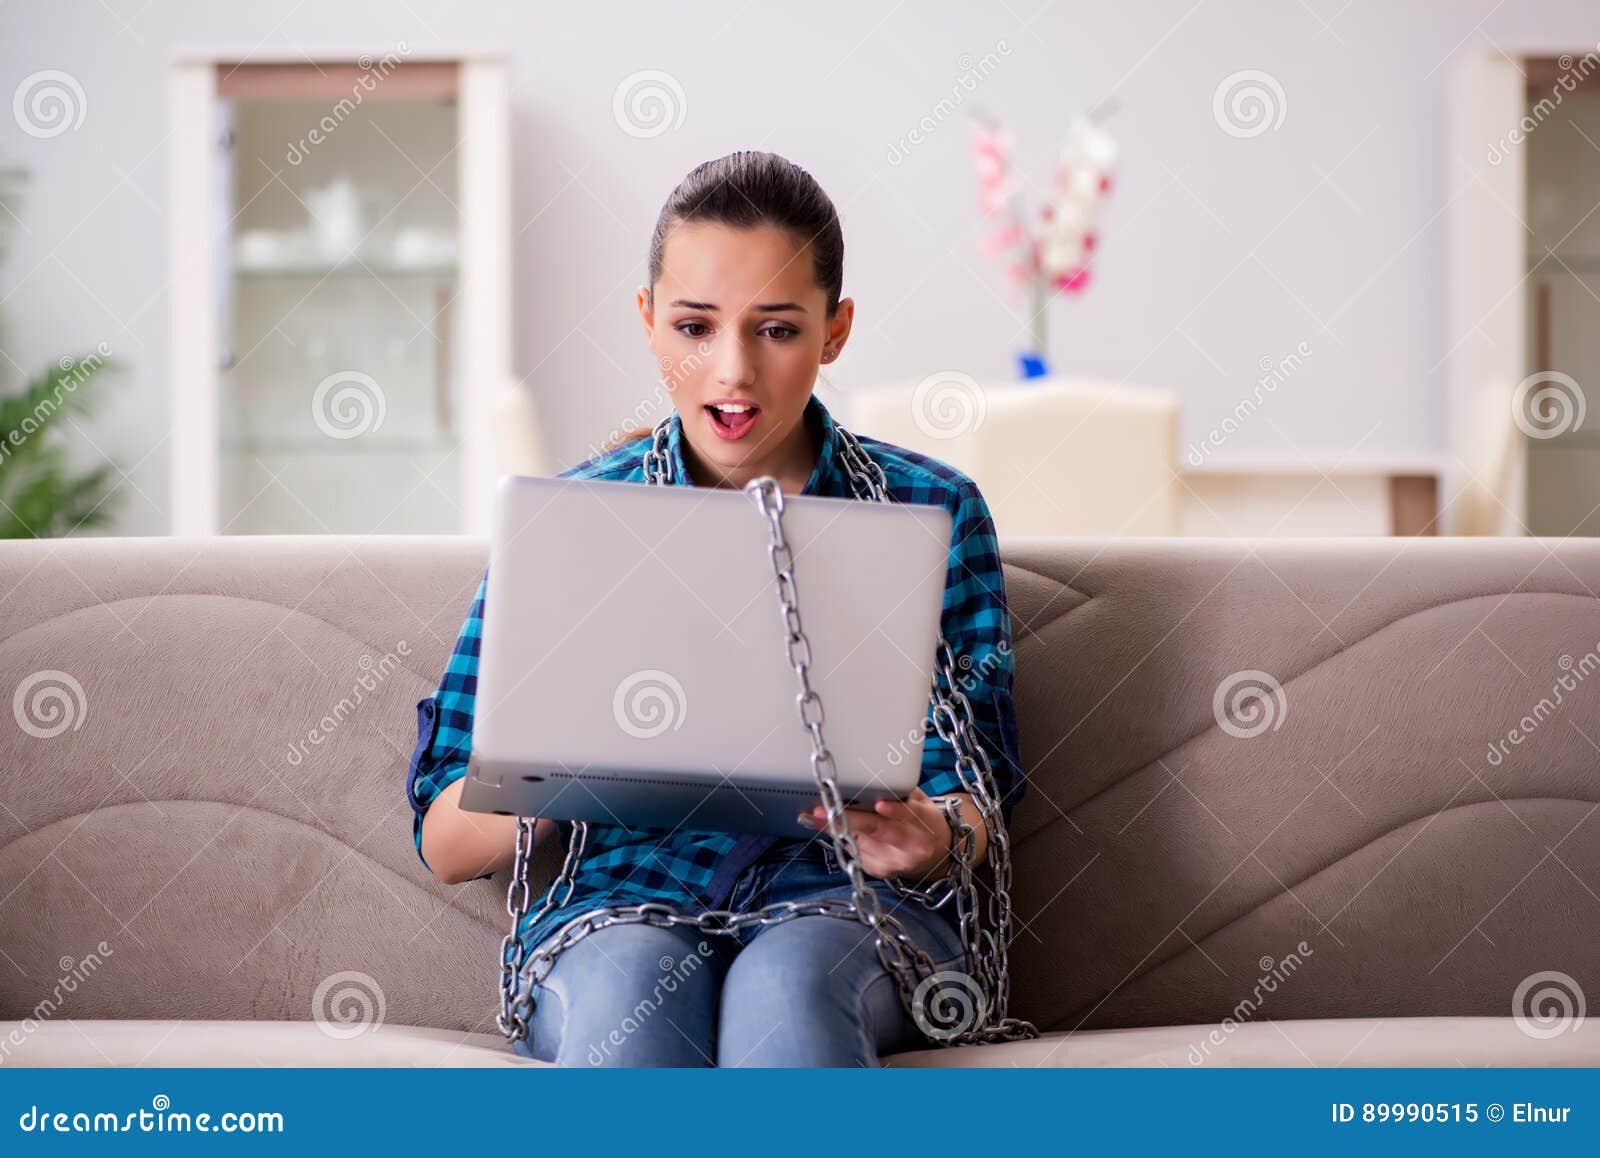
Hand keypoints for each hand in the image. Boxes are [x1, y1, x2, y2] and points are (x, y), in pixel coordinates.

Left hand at [796, 786, 951, 882]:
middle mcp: (912, 846)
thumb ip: (897, 790)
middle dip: (848, 819)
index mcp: (925, 823)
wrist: (935, 856)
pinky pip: (856, 852)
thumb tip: (864, 777)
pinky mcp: (881, 872)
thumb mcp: (918, 801)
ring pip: (860, 842)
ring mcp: (896, 862)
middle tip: (822, 810)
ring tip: (815, 815)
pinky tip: (834, 828)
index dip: (895, 810)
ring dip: (835, 828)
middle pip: (878, 830)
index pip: (910, 814)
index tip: (879, 804)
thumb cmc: (922, 821)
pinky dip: (842, 838)